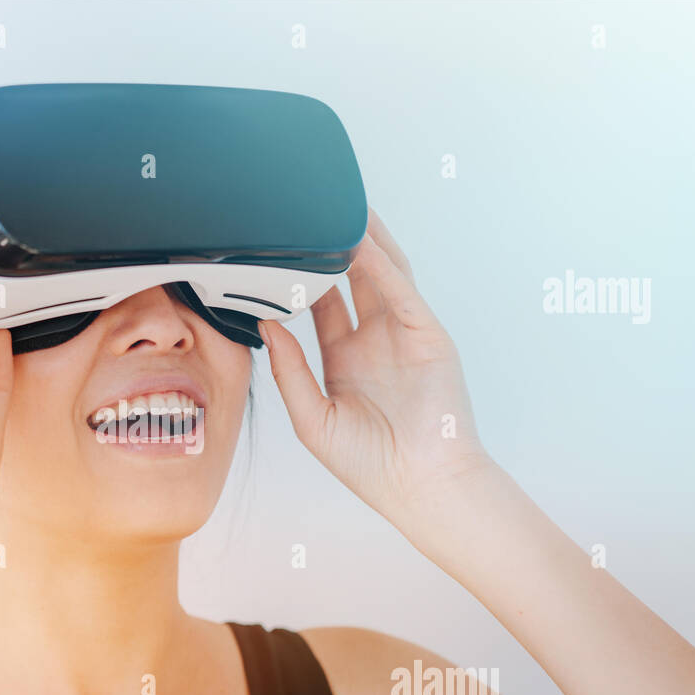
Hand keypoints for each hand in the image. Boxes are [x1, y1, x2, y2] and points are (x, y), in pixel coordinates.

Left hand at [259, 209, 492, 530]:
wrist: (420, 487)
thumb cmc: (370, 464)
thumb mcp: (312, 418)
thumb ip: (289, 370)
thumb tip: (265, 325)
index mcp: (346, 359)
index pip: (322, 304)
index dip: (302, 276)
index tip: (276, 250)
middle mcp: (376, 340)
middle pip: (354, 278)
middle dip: (335, 245)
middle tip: (309, 211)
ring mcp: (405, 335)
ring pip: (383, 274)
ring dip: (364, 241)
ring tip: (339, 207)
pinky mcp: (429, 337)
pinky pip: (402, 293)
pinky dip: (383, 267)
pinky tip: (363, 245)